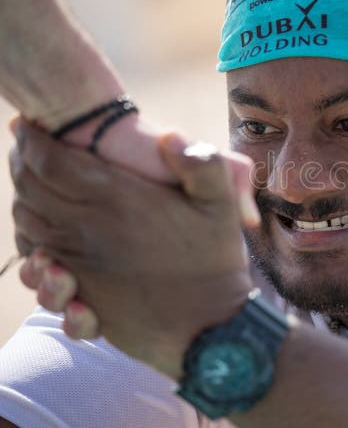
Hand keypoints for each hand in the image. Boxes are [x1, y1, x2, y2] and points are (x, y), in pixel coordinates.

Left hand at [10, 120, 255, 378]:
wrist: (206, 327)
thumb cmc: (215, 262)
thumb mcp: (222, 207)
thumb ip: (202, 165)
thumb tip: (168, 134)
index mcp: (118, 201)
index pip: (51, 162)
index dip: (32, 139)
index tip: (29, 125)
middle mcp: (88, 229)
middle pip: (29, 188)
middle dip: (20, 162)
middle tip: (24, 145)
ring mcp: (78, 262)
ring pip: (26, 223)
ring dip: (20, 198)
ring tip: (30, 181)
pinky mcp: (78, 290)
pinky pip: (34, 262)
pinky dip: (28, 240)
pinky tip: (42, 230)